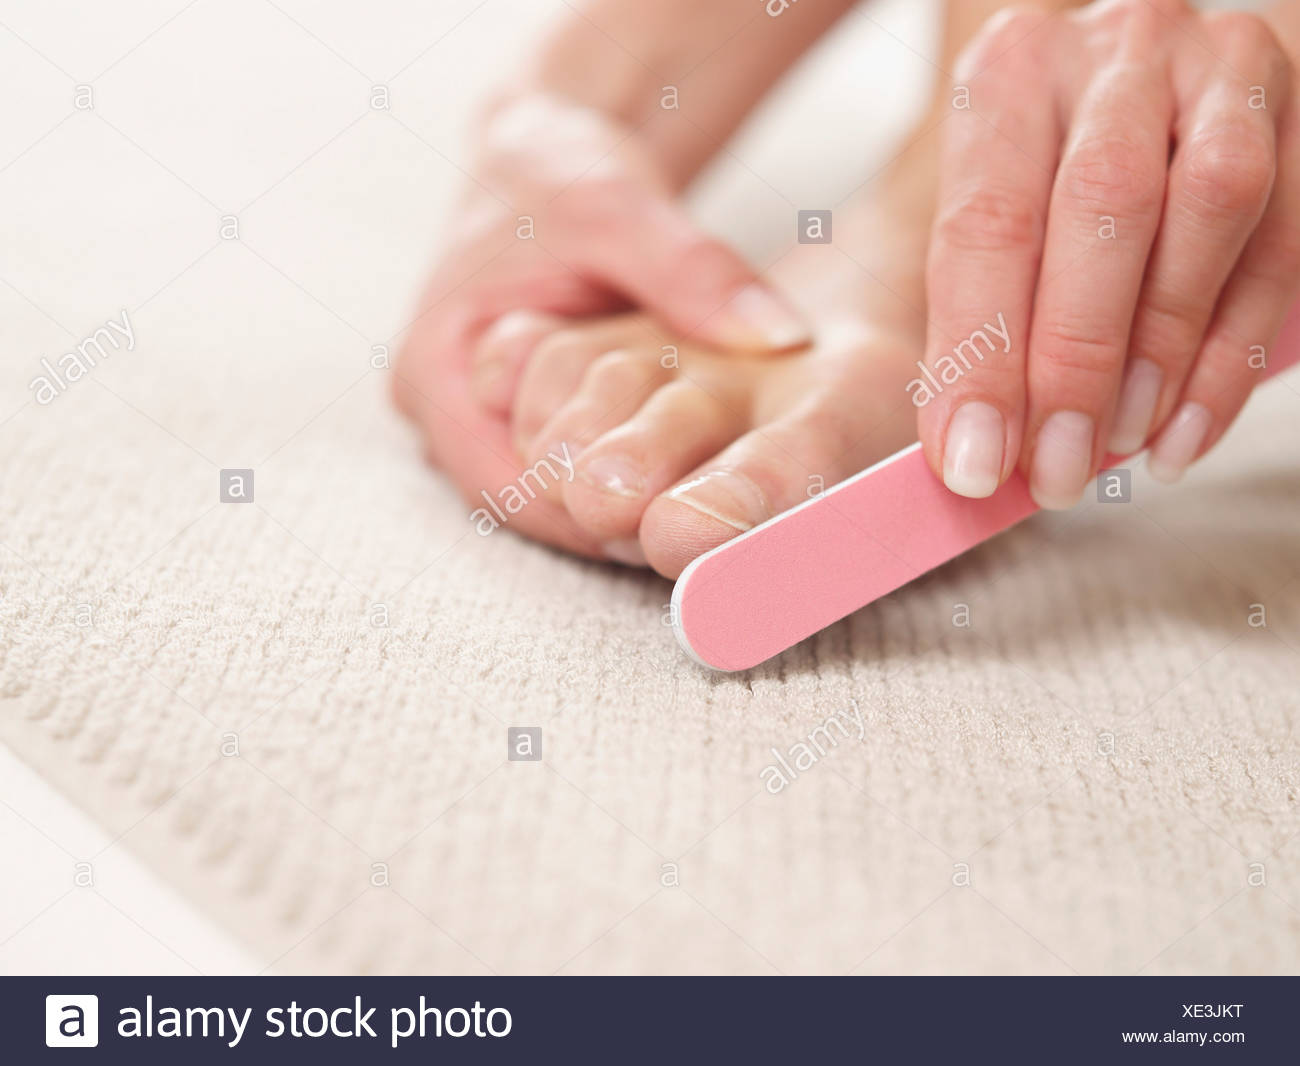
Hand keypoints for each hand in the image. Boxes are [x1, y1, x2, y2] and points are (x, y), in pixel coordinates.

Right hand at [392, 93, 808, 554]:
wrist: (538, 153)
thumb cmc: (559, 173)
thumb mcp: (622, 208)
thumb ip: (693, 271)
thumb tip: (778, 336)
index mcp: (437, 370)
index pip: (510, 484)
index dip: (595, 512)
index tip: (681, 514)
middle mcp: (442, 408)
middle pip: (527, 502)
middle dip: (610, 518)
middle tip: (705, 528)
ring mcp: (472, 417)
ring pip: (543, 495)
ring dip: (613, 505)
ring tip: (698, 510)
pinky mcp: (508, 415)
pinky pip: (558, 468)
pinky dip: (611, 476)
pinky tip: (675, 479)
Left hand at [919, 0, 1299, 505]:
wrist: (1151, 92)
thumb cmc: (1046, 176)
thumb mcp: (988, 220)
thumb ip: (977, 320)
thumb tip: (971, 453)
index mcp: (1012, 75)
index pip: (987, 225)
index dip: (980, 355)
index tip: (973, 459)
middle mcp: (1115, 55)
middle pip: (1103, 208)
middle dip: (1077, 361)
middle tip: (1058, 470)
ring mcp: (1219, 71)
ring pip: (1210, 211)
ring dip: (1163, 353)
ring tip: (1120, 447)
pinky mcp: (1297, 116)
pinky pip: (1281, 246)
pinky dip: (1230, 358)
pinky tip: (1182, 434)